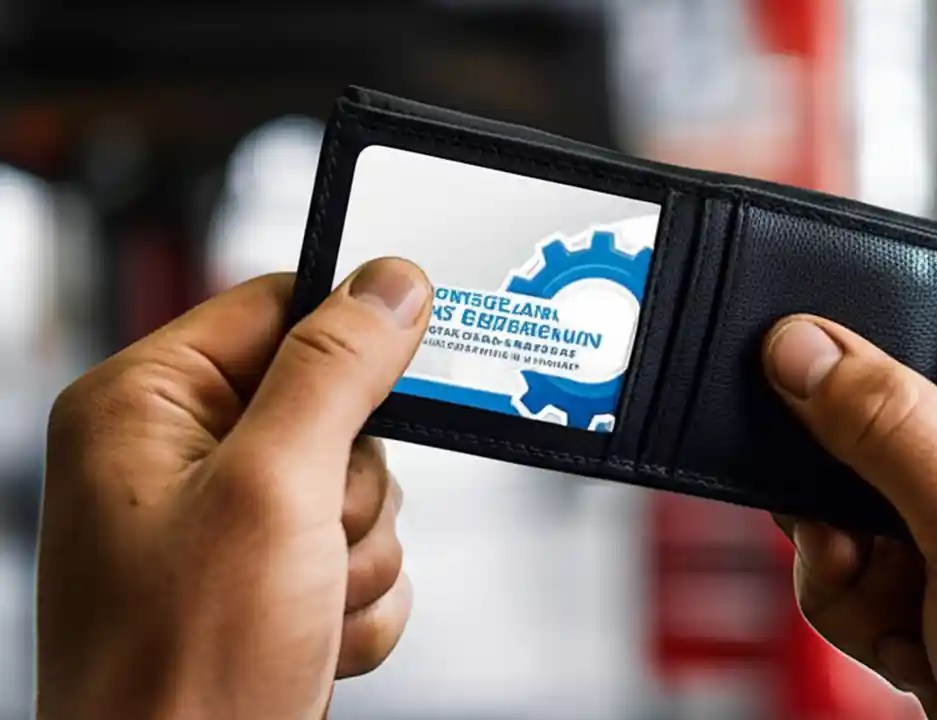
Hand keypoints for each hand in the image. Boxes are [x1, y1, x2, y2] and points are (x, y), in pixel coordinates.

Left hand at [38, 259, 431, 718]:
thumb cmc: (178, 672)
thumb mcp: (270, 492)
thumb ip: (335, 372)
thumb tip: (389, 284)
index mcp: (146, 408)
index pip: (277, 309)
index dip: (349, 338)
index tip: (404, 369)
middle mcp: (181, 460)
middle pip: (337, 410)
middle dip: (351, 490)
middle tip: (311, 538)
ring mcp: (229, 526)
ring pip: (360, 491)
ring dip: (358, 555)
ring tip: (304, 605)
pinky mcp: (269, 580)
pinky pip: (361, 554)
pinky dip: (358, 601)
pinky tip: (312, 636)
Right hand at [764, 251, 936, 718]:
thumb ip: (895, 431)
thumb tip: (804, 348)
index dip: (874, 291)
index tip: (792, 321)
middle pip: (876, 390)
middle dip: (839, 468)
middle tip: (847, 516)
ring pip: (842, 475)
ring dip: (842, 547)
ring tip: (891, 598)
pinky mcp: (935, 560)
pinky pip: (843, 542)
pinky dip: (849, 595)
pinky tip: (902, 638)